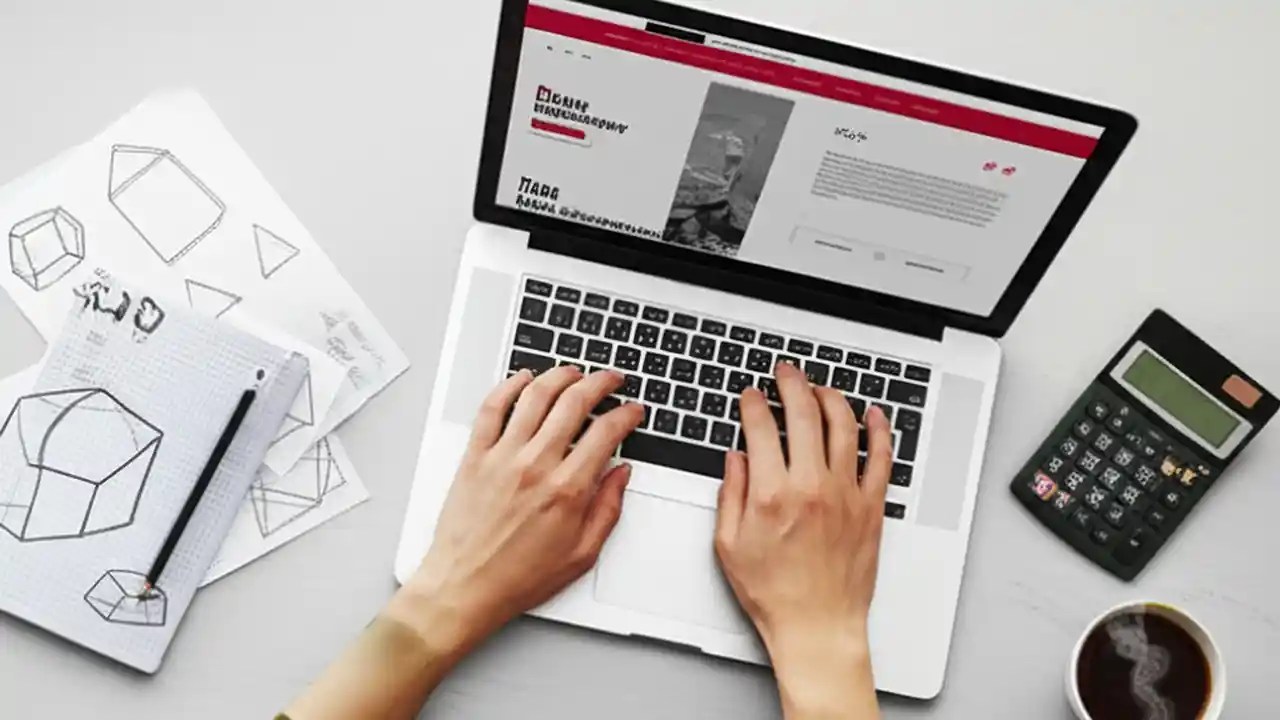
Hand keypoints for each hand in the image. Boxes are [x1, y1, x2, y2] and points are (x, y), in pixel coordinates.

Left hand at [405, 366, 644, 648]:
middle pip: (574, 402)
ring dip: (560, 375)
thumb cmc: (518, 578)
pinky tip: (522, 379)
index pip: (606, 432)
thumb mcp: (582, 554)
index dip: (626, 414)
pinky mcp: (475, 457)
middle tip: (611, 379)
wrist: (464, 588)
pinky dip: (509, 386)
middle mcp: (536, 465)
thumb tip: (622, 474)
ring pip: (536, 395)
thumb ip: (608, 509)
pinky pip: (492, 408)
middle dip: (600, 382)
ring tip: (573, 372)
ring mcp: (503, 457)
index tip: (633, 410)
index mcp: (567, 490)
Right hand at [715, 361, 891, 717]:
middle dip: (791, 384)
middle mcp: (811, 487)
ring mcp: (846, 495)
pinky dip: (879, 431)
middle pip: (804, 415)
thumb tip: (735, 458)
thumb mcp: (728, 544)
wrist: (817, 626)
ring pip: (844, 427)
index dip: (753, 404)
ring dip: (831, 398)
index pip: (762, 428)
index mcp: (772, 494)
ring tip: (820, 389)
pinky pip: (881, 458)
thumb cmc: (774, 593)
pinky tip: (872, 415)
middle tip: (786, 373)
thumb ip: (730, 494)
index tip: (751, 396)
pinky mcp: (870, 508)